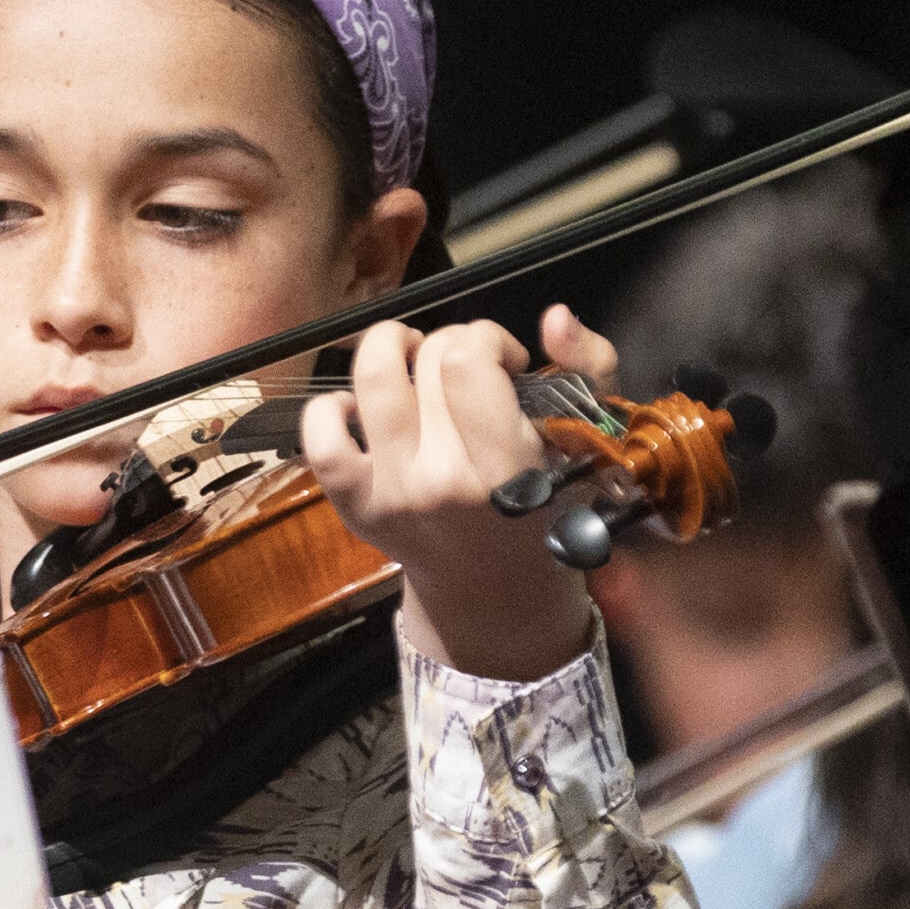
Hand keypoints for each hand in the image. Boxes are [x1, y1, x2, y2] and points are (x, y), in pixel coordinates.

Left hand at [301, 303, 615, 681]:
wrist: (498, 592)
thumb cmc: (548, 508)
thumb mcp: (589, 442)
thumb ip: (589, 367)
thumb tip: (555, 316)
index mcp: (506, 470)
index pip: (468, 362)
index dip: (486, 336)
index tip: (504, 359)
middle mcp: (442, 482)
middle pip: (428, 362)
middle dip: (451, 341)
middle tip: (467, 366)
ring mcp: (392, 496)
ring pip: (372, 382)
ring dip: (388, 347)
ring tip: (411, 356)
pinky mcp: (355, 508)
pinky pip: (320, 441)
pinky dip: (329, 409)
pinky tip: (359, 404)